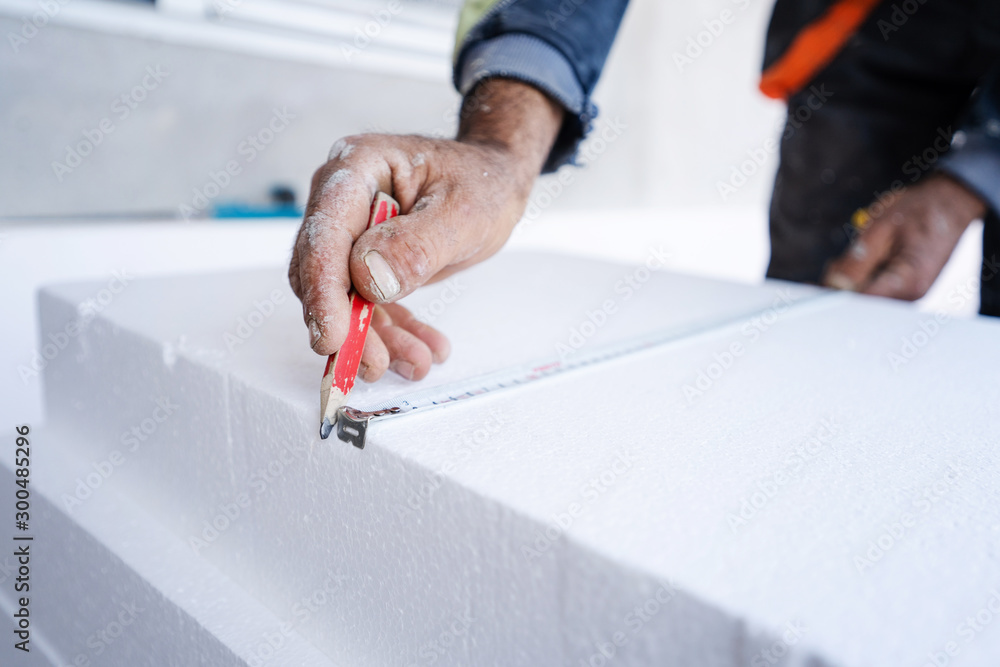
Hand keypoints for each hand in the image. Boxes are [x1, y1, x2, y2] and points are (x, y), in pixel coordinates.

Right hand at [289, 79, 562, 380]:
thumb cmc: (481, 182)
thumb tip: (367, 276)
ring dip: (374, 340)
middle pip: (322, 273)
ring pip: (342, 300)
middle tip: (375, 364)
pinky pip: (367, 309)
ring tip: (416, 361)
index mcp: (357, 169)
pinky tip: (421, 350)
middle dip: (348, 326)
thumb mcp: (462, 212)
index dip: (323, 289)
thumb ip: (416, 243)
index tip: (333, 335)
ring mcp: (350, 235)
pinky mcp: (364, 265)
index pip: (325, 234)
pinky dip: (392, 335)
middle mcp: (342, 201)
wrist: (492, 182)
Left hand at [823, 174, 985, 299]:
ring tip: (864, 251)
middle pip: (859, 303)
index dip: (832, 296)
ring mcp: (908, 295)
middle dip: (841, 284)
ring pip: (863, 297)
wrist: (952, 203)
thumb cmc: (921, 210)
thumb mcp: (880, 228)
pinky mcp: (904, 291)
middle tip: (842, 258)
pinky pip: (873, 290)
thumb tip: (832, 285)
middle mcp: (909, 296)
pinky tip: (869, 258)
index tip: (813, 288)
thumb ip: (855, 262)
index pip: (859, 302)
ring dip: (852, 278)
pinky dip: (862, 276)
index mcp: (906, 282)